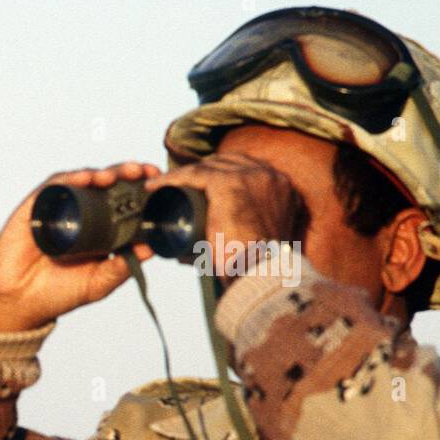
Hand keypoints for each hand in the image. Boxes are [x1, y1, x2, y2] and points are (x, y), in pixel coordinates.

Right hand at [0, 162, 160, 331]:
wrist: (20, 303)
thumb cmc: (58, 293)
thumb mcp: (98, 283)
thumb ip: (121, 268)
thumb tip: (151, 249)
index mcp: (98, 228)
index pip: (122, 200)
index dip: (140, 188)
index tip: (158, 182)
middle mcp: (79, 214)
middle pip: (105, 184)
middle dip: (126, 173)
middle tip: (142, 172)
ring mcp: (57, 209)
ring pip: (81, 180)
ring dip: (100, 173)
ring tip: (114, 176)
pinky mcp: (35, 208)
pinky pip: (54, 186)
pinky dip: (70, 178)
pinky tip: (85, 179)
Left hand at [145, 152, 305, 281]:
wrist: (259, 276)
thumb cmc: (253, 269)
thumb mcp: (253, 245)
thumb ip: (235, 241)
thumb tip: (191, 252)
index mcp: (283, 189)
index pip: (246, 171)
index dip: (218, 174)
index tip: (196, 187)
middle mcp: (272, 177)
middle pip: (228, 163)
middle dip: (201, 171)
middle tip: (176, 186)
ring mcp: (253, 177)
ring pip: (210, 167)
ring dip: (184, 175)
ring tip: (161, 186)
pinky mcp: (231, 184)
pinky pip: (196, 174)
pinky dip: (173, 179)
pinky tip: (156, 185)